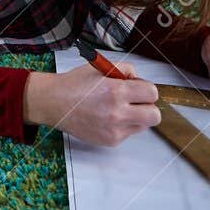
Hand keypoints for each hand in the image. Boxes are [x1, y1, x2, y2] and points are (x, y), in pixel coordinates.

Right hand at [23, 62, 161, 147]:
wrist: (55, 103)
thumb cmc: (75, 85)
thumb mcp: (100, 68)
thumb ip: (125, 70)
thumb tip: (138, 80)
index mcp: (116, 91)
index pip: (152, 93)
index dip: (146, 88)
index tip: (139, 88)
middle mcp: (117, 113)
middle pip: (154, 115)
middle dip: (149, 106)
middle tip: (137, 101)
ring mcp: (115, 130)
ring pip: (144, 126)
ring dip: (137, 116)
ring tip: (120, 108)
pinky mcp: (111, 141)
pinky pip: (129, 133)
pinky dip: (124, 125)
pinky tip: (109, 117)